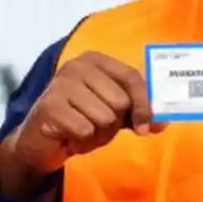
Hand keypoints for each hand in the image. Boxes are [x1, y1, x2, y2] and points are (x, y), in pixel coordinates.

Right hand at [0, 50, 163, 199]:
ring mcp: (60, 84)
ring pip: (105, 117)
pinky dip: (83, 141)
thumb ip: (139, 114)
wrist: (40, 140)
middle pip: (120, 101)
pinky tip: (69, 136)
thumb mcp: (115, 114)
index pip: (132, 78)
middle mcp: (77, 66)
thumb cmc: (82, 119)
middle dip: (115, 123)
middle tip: (96, 125)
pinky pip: (86, 130)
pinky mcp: (50, 106)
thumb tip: (161, 123)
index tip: (146, 127)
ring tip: (82, 129)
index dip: (145, 105)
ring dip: (99, 134)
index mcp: (96, 60)